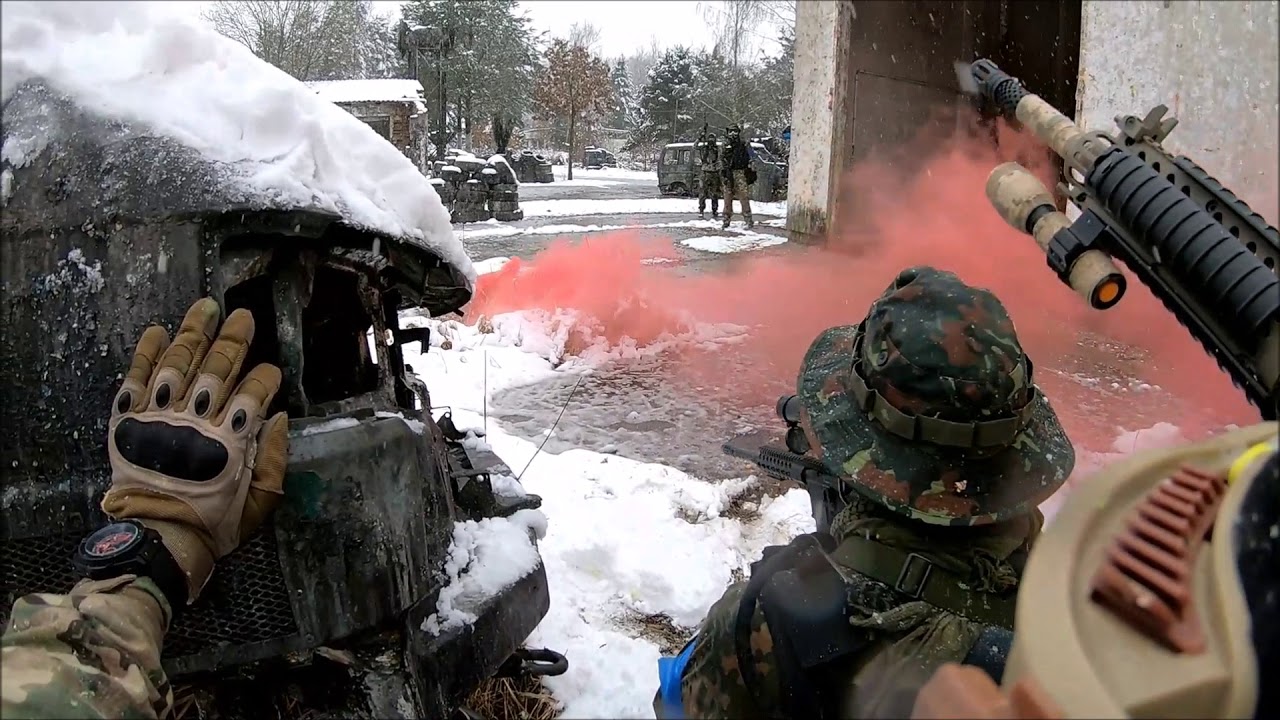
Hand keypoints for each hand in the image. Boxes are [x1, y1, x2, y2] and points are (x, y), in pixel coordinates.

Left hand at [102, 298, 288, 601]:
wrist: (157, 539)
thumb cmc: (214, 524)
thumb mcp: (260, 502)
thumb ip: (274, 460)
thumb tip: (279, 418)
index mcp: (231, 443)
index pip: (254, 394)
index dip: (265, 378)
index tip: (271, 372)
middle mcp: (196, 422)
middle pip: (219, 369)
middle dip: (234, 339)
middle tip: (243, 315)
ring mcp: (159, 418)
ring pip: (179, 364)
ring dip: (194, 333)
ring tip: (204, 307)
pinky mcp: (128, 422)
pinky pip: (136, 379)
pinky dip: (146, 354)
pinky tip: (157, 331)